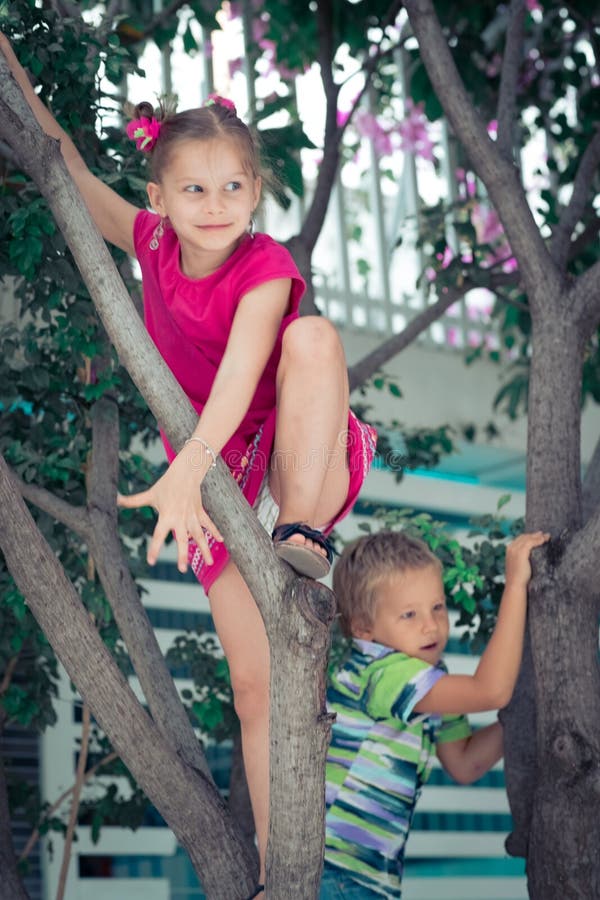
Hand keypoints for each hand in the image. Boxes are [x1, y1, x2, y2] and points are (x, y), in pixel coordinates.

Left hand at [117, 447, 222, 572]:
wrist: (185, 472)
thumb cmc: (166, 484)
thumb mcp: (149, 494)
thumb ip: (133, 501)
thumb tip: (115, 499)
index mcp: (166, 516)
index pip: (158, 535)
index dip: (154, 548)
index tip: (151, 561)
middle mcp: (180, 519)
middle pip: (182, 540)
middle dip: (183, 555)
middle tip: (182, 569)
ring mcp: (192, 516)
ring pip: (200, 535)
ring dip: (205, 549)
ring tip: (209, 563)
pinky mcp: (200, 512)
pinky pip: (209, 524)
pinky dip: (215, 531)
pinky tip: (221, 541)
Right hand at [504, 530, 549, 589]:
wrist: (515, 584)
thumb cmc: (518, 577)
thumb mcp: (519, 564)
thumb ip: (522, 558)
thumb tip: (530, 555)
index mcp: (509, 550)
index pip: (520, 539)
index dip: (530, 536)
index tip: (539, 536)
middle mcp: (511, 548)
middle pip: (524, 537)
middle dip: (535, 535)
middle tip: (544, 535)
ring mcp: (515, 550)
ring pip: (528, 539)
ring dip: (538, 537)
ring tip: (547, 537)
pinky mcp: (521, 552)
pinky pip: (531, 543)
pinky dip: (538, 540)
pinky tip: (544, 540)